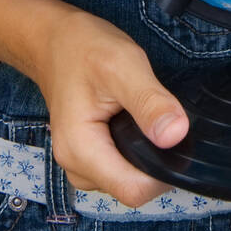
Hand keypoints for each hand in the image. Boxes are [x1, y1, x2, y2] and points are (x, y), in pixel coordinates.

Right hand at [35, 8, 188, 207]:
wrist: (54, 39)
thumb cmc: (83, 48)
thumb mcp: (123, 65)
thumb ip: (150, 102)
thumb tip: (177, 135)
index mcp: (80, 151)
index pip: (134, 191)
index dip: (164, 172)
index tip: (177, 139)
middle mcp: (76, 166)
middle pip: (132, 188)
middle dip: (155, 161)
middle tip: (159, 117)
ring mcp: (80, 163)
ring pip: (128, 179)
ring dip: (145, 155)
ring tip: (143, 115)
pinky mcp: (88, 155)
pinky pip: (120, 166)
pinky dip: (135, 149)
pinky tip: (134, 121)